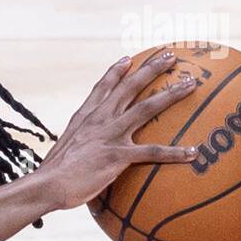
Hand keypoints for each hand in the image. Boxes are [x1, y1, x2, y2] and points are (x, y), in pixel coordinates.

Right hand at [38, 49, 200, 210]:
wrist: (47, 185)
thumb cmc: (53, 174)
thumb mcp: (65, 149)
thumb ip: (79, 143)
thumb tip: (85, 151)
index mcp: (84, 117)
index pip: (102, 87)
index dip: (116, 71)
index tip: (129, 59)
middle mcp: (99, 120)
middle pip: (129, 87)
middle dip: (150, 69)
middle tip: (170, 56)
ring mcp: (109, 135)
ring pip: (146, 108)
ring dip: (170, 94)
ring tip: (191, 84)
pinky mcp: (118, 155)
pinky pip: (153, 152)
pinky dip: (175, 153)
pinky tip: (193, 152)